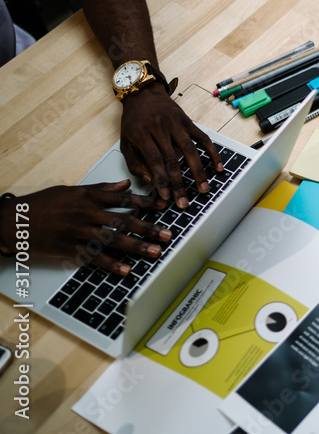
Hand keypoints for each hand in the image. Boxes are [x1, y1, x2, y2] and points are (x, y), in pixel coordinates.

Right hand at [0, 182, 171, 274]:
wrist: (14, 221)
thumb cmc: (42, 204)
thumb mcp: (71, 189)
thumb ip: (101, 188)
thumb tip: (125, 184)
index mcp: (88, 196)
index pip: (123, 199)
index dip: (145, 203)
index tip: (163, 206)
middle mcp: (86, 213)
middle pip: (123, 220)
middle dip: (148, 228)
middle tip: (167, 234)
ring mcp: (78, 232)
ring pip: (113, 240)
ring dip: (136, 247)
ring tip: (155, 252)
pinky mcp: (69, 248)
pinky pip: (94, 258)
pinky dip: (111, 265)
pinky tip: (126, 270)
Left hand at [119, 85, 222, 207]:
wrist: (143, 94)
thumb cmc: (133, 121)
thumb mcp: (125, 142)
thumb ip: (135, 163)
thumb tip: (151, 182)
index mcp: (141, 134)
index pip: (153, 160)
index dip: (161, 179)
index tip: (166, 196)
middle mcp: (160, 128)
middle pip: (173, 159)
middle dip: (180, 183)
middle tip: (184, 201)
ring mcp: (176, 124)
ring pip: (190, 150)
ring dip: (198, 171)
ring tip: (204, 188)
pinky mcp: (188, 122)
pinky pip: (203, 138)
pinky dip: (212, 152)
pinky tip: (218, 166)